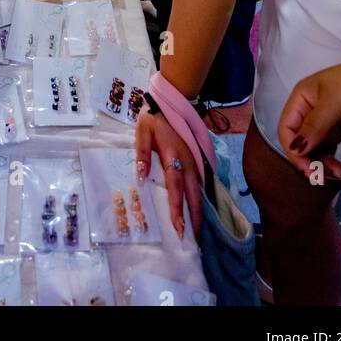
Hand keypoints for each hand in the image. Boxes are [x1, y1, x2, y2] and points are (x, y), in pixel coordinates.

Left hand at [135, 105, 201, 239]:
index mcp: (173, 156)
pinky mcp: (195, 160)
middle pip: (194, 194)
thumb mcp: (142, 131)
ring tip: (198, 231)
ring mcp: (194, 161)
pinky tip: (198, 212)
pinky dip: (200, 200)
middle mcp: (188, 162)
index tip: (179, 228)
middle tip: (194, 239)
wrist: (171, 101)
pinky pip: (200, 184)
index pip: (176, 188)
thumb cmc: (153, 118)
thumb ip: (142, 154)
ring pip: (199, 191)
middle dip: (194, 218)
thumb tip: (141, 178)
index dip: (178, 208)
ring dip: (199, 211)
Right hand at [278, 55, 340, 181]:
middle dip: (308, 160)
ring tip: (338, 172)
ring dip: (322, 163)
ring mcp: (326, 121)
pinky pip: (329, 149)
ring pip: (314, 148)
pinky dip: (332, 161)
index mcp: (302, 98)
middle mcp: (310, 110)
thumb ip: (314, 127)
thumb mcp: (334, 104)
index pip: (287, 128)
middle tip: (321, 176)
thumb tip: (296, 149)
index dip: (293, 150)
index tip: (308, 168)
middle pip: (299, 142)